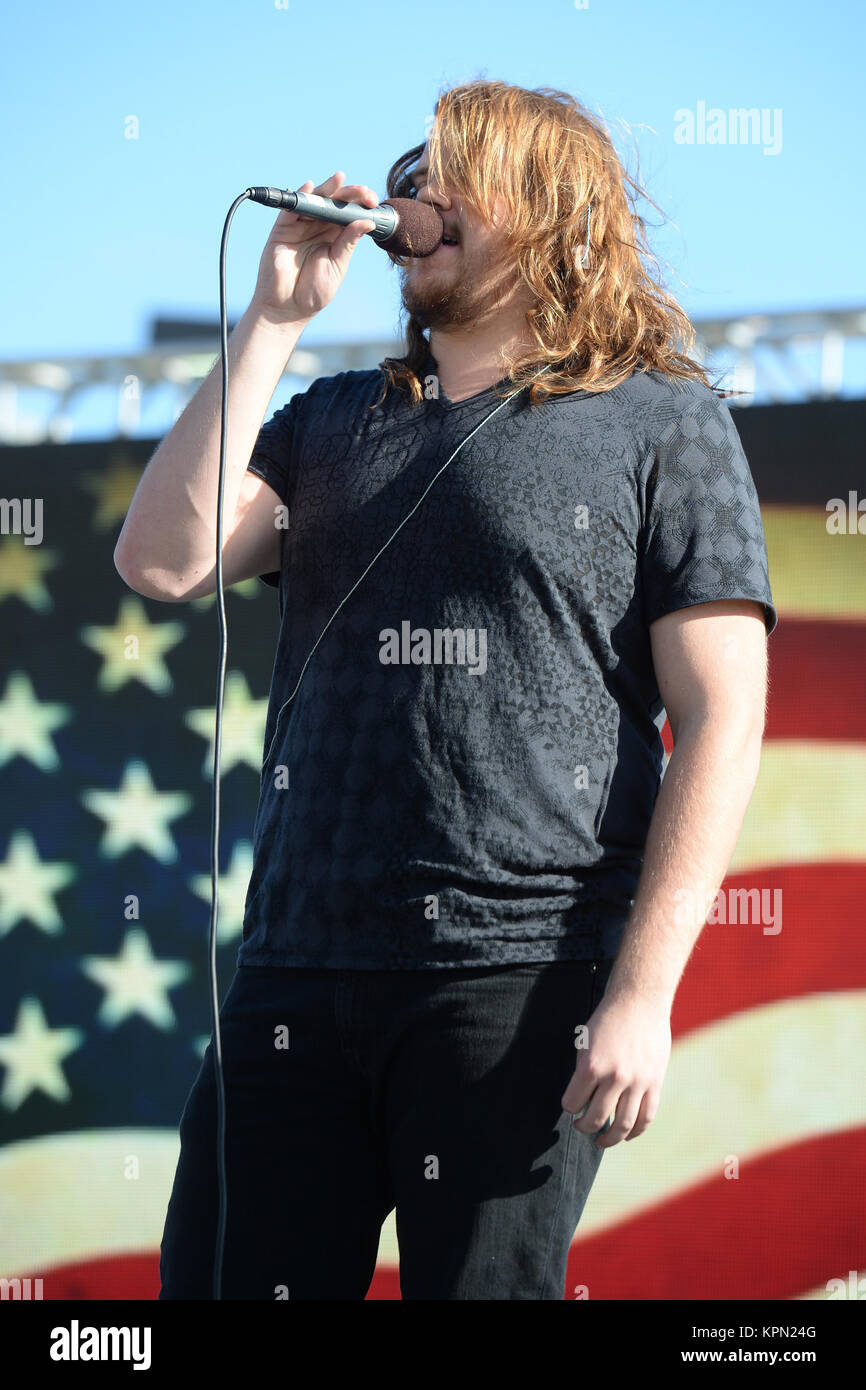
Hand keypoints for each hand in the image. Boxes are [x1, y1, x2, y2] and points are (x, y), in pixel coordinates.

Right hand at [250, 171, 378, 327]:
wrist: (287, 309)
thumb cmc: (313, 292)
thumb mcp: (337, 266)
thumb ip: (348, 243)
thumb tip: (368, 222)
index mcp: (335, 236)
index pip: (349, 213)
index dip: (361, 205)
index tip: (374, 203)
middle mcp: (318, 227)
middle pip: (334, 202)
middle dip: (350, 193)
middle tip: (363, 192)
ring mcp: (300, 226)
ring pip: (314, 200)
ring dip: (327, 188)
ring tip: (341, 179)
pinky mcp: (282, 229)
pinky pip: (290, 209)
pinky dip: (299, 196)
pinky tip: (310, 187)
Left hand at [561, 987, 671, 1147]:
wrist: (639, 1001)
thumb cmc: (608, 1019)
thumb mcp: (585, 1043)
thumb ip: (584, 1072)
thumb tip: (582, 1100)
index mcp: (591, 1066)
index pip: (573, 1103)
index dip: (570, 1106)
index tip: (571, 1104)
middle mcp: (614, 1077)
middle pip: (596, 1119)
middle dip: (585, 1127)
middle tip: (581, 1126)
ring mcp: (637, 1082)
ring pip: (623, 1125)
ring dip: (609, 1139)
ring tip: (601, 1141)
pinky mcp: (655, 1083)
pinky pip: (646, 1116)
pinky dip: (636, 1132)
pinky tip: (626, 1136)